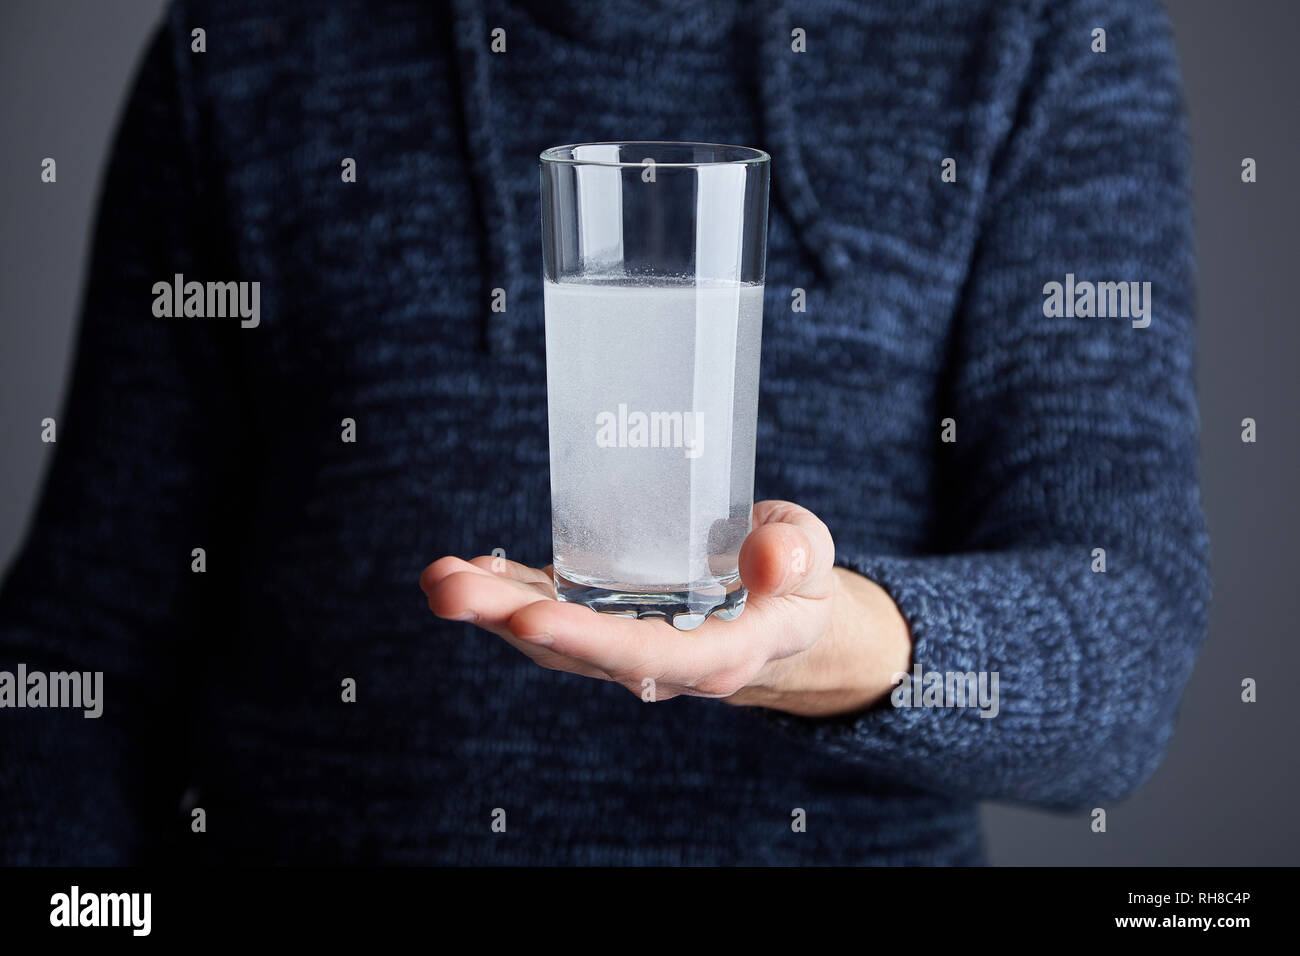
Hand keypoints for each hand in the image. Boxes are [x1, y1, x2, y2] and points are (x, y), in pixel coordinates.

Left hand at [418, 500, 911, 716]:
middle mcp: (658, 660)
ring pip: (550, 635)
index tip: (532, 619)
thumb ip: (796, 555)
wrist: (777, 609)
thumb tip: (766, 557)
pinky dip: (505, 591)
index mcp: (718, 653)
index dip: (587, 640)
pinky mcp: (602, 615)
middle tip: (448, 588)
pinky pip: (548, 611)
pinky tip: (466, 568)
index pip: (648, 657)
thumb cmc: (797, 581)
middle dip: (509, 621)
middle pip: (576, 651)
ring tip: (438, 577)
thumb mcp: (813, 557)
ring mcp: (623, 640)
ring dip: (491, 609)